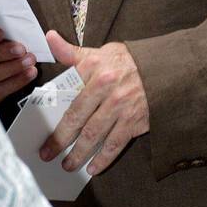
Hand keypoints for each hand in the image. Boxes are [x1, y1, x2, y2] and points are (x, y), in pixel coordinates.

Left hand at [41, 29, 149, 174]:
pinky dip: (104, 158)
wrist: (164, 69)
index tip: (41, 133)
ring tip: (68, 165)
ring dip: (79, 154)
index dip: (54, 119)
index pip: (68, 98)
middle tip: (48, 155)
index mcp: (94, 70)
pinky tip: (94, 168)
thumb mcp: (99, 52)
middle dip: (60, 141)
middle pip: (78, 120)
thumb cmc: (127, 62)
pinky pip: (116, 144)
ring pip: (94, 135)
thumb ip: (72, 52)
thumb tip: (49, 37)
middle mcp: (107, 89)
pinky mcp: (135, 121)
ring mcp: (122, 107)